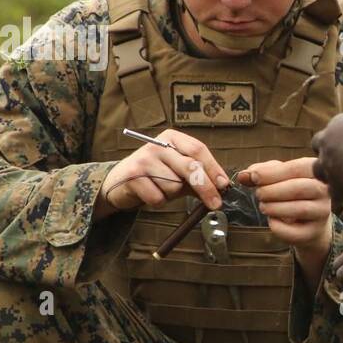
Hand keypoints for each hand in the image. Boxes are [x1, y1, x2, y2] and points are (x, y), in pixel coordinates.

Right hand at [97, 129, 228, 217]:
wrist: (119, 181)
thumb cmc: (155, 175)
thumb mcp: (178, 171)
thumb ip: (198, 176)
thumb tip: (222, 187)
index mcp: (172, 138)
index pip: (198, 150)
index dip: (214, 169)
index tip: (224, 185)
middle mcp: (157, 145)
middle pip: (190, 167)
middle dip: (206, 188)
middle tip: (215, 204)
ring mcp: (143, 159)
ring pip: (174, 185)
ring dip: (173, 195)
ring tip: (161, 188)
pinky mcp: (132, 176)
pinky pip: (158, 197)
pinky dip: (158, 202)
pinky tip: (150, 193)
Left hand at [237, 157, 331, 258]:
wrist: (309, 221)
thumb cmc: (291, 193)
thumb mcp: (277, 178)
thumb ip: (260, 173)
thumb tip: (243, 176)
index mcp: (316, 171)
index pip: (297, 168)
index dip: (272, 173)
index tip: (253, 177)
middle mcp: (324, 191)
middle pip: (299, 188)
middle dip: (272, 191)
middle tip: (259, 194)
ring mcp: (322, 212)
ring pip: (300, 209)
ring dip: (274, 208)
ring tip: (264, 206)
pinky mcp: (315, 232)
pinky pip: (295, 232)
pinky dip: (277, 227)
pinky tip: (272, 220)